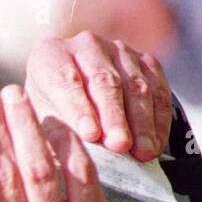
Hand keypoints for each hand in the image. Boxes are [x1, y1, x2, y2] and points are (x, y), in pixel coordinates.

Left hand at [26, 32, 172, 161]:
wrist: (72, 99)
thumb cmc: (50, 114)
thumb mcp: (42, 122)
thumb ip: (55, 134)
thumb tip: (74, 156)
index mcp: (50, 55)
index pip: (66, 81)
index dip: (79, 109)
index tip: (90, 135)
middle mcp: (86, 45)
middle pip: (105, 81)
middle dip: (114, 117)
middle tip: (120, 145)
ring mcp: (119, 50)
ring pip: (135, 85)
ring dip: (142, 122)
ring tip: (143, 152)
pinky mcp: (145, 61)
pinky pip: (159, 89)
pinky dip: (159, 119)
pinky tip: (157, 143)